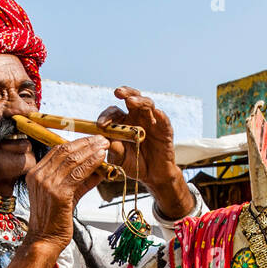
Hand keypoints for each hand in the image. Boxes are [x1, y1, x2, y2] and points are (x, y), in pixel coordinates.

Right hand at [21, 135, 109, 254]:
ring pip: (72, 160)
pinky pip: (78, 173)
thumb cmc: (53, 221)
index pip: (57, 150)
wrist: (44, 240)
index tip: (92, 140)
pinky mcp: (58, 193)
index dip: (77, 142)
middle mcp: (39, 176)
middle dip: (86, 143)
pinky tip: (101, 160)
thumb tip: (98, 169)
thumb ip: (80, 181)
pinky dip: (91, 164)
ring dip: (91, 151)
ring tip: (104, 146)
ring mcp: (47, 184)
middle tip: (101, 140)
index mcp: (35, 174)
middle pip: (64, 151)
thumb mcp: (66, 196)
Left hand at [97, 87, 192, 219]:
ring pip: (147, 104)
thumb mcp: (120, 159)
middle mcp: (137, 117)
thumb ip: (114, 150)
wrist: (152, 175)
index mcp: (123, 122)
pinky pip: (163, 120)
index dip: (107, 116)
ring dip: (139, 101)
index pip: (114, 112)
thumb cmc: (134, 164)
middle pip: (132, 98)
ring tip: (131, 101)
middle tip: (118, 92)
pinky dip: (160, 115)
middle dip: (125, 93)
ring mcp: (152, 121)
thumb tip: (106, 141)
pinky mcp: (165, 129)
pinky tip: (156, 113)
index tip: (101, 125)